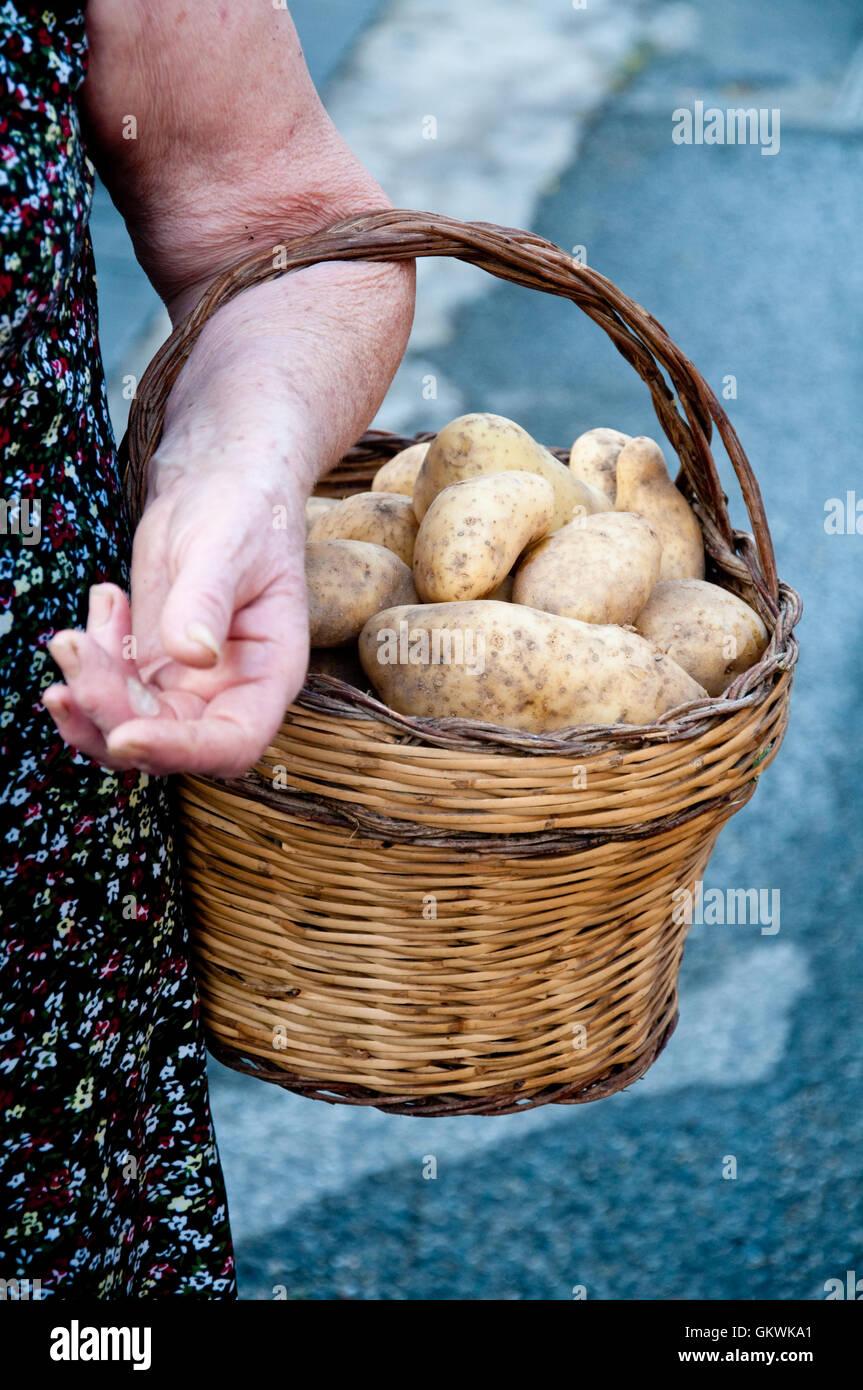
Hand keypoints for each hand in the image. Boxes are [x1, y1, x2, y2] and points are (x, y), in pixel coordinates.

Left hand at [43, 465, 309, 777]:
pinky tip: (104, 602)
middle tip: (73, 650)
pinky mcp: (151, 668)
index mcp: (269, 674)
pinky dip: (89, 662)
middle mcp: (230, 692)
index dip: (181, 750)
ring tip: (72, 634)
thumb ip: (207, 601)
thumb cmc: (242, 512)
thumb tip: (193, 655)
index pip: (233, 742)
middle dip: (110, 710)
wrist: (218, 486)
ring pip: (129, 725)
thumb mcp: (227, 547)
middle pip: (168, 739)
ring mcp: (187, 685)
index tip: (126, 734)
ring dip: (88, 694)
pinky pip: (109, 692)